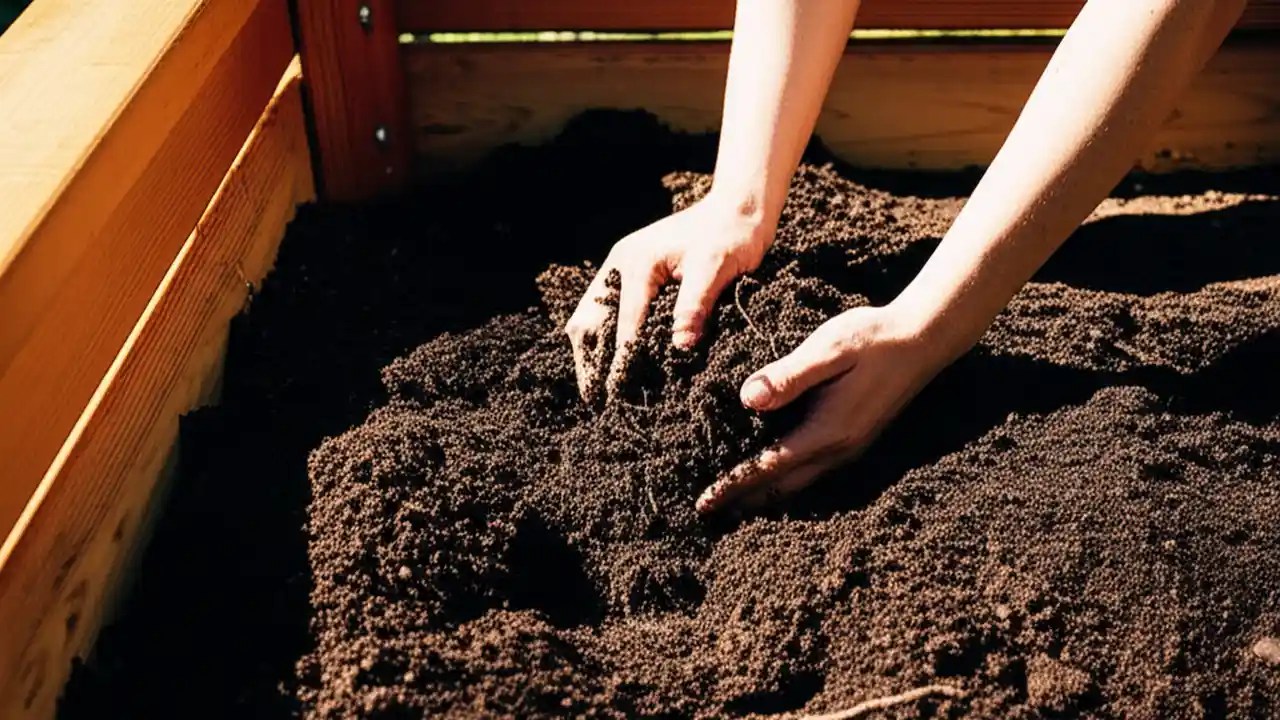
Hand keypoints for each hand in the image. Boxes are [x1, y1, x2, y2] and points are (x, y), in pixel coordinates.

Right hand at [565, 193, 775, 398]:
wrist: (737, 208)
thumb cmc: (730, 235)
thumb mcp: (716, 269)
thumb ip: (695, 305)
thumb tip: (680, 346)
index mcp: (637, 263)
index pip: (623, 323)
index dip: (619, 361)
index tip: (615, 392)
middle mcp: (621, 264)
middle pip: (590, 319)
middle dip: (590, 359)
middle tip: (592, 397)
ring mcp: (623, 269)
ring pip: (592, 315)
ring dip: (592, 349)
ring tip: (594, 386)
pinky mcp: (634, 276)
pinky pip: (608, 310)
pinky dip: (605, 336)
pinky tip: (611, 360)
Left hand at [695, 303, 954, 513]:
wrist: (923, 339)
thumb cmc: (872, 338)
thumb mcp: (828, 348)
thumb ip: (789, 376)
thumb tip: (748, 400)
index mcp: (826, 432)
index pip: (767, 470)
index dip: (734, 487)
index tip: (704, 503)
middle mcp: (839, 450)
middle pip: (782, 488)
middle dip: (745, 501)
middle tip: (709, 512)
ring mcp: (850, 447)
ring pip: (799, 484)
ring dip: (765, 494)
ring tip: (735, 502)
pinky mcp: (854, 438)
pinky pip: (813, 471)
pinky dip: (786, 480)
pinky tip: (774, 474)